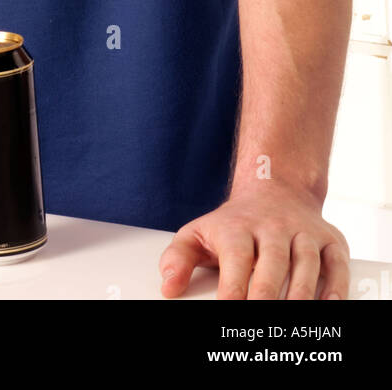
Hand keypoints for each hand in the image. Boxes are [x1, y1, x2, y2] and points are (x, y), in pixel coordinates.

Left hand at [158, 179, 349, 299]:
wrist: (273, 186)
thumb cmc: (233, 224)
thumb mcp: (198, 232)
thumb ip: (178, 258)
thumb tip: (168, 287)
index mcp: (238, 227)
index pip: (236, 257)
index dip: (233, 286)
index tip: (228, 308)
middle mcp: (273, 227)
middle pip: (273, 261)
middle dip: (267, 293)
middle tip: (261, 316)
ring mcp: (303, 232)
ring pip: (306, 262)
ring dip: (301, 293)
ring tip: (294, 317)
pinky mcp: (329, 239)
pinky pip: (336, 263)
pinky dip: (336, 285)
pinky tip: (330, 305)